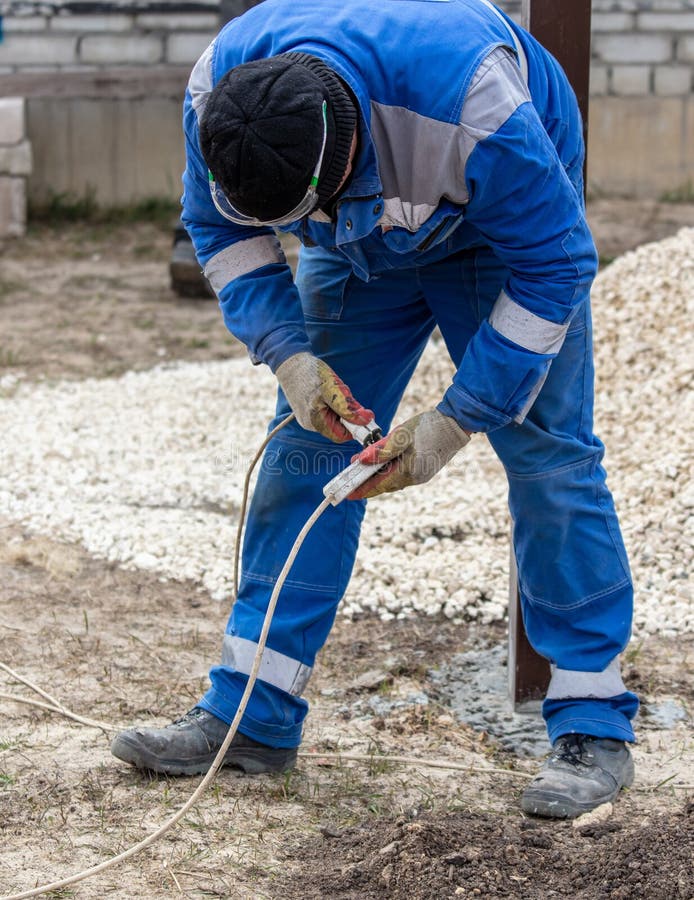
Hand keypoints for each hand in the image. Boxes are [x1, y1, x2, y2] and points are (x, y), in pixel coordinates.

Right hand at [275, 352, 374, 442]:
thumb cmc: (310, 373)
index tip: (364, 413)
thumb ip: (348, 408)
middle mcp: (310, 424)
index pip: (342, 436)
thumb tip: (366, 420)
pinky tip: (325, 392)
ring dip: (339, 408)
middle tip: (344, 395)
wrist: (290, 362)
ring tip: (331, 391)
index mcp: (316, 421)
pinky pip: (325, 413)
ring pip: (332, 419)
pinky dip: (331, 405)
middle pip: (338, 428)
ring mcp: (307, 419)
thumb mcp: (333, 389)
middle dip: (346, 414)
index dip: (355, 427)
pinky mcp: (306, 412)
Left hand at [348, 409, 469, 498]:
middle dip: (368, 482)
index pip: (379, 485)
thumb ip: (381, 450)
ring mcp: (421, 475)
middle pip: (385, 484)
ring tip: (364, 468)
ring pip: (394, 479)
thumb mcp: (400, 435)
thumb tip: (361, 461)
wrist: (455, 424)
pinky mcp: (425, 470)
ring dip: (379, 476)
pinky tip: (384, 464)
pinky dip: (390, 471)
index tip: (348, 494)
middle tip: (351, 478)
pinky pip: (403, 474)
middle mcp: (414, 478)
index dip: (362, 490)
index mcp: (407, 472)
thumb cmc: (427, 427)